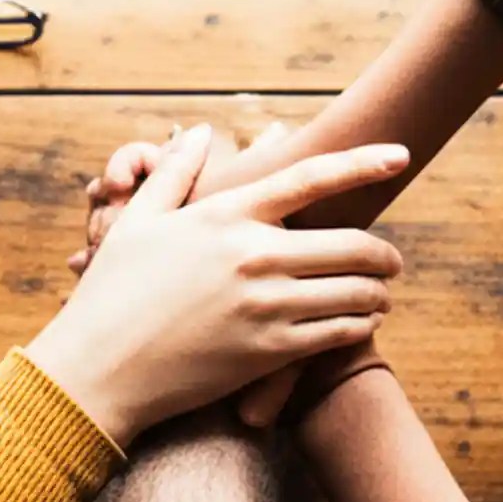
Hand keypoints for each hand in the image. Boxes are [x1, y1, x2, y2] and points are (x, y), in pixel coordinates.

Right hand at [27, 124, 407, 445]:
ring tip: (380, 294)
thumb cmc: (113, 292)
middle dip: (385, 253)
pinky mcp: (271, 352)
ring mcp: (267, 306)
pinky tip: (359, 322)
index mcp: (227, 215)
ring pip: (356, 292)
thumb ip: (175, 173)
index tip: (401, 156)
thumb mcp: (138, 223)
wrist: (101, 370)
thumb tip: (200, 132)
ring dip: (378, 292)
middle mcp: (255, 255)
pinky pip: (340, 333)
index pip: (310, 178)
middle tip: (393, 260)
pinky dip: (360, 325)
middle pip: (352, 244)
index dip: (363, 163)